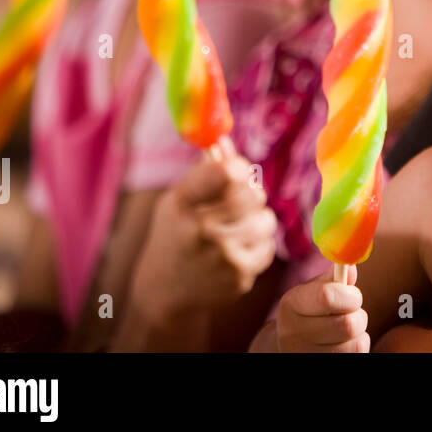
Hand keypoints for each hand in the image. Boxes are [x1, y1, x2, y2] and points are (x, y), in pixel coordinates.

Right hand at [130, 141, 276, 323]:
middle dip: (251, 194)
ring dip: (257, 221)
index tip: (236, 171)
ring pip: (266, 220)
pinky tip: (236, 251)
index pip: (223, 172)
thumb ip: (206, 171)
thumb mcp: (180, 199)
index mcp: (182, 204)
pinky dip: (257, 246)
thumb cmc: (176, 234)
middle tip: (240, 201)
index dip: (237, 168)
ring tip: (236, 229)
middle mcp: (199, 230)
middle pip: (252, 194)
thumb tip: (227, 140)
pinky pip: (267, 247)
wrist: (164, 291)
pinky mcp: (238, 277)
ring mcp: (220, 256)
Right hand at [275, 266, 368, 351]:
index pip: (327, 297)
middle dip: (359, 316)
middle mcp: (292, 335)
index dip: (350, 295)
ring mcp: (303, 356)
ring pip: (356, 345)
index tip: (354, 296)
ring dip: (360, 335)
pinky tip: (343, 345)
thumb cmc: (311, 311)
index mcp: (291, 305)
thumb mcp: (315, 290)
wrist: (293, 346)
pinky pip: (356, 357)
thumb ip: (333, 278)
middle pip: (346, 325)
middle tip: (353, 314)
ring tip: (346, 331)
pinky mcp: (319, 368)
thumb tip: (351, 267)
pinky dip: (357, 349)